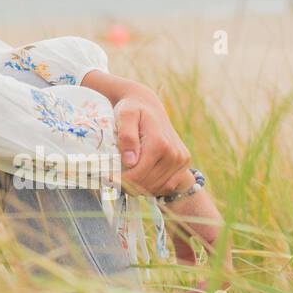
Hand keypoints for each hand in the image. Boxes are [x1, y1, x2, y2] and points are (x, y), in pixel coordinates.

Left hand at [81, 72, 192, 197]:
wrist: (148, 104)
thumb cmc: (132, 109)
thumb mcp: (125, 116)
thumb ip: (127, 136)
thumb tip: (130, 161)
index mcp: (159, 143)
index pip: (138, 175)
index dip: (121, 180)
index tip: (108, 177)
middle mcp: (174, 153)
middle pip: (148, 184)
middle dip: (129, 185)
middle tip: (114, 178)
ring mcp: (181, 159)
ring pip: (158, 187)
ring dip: (141, 187)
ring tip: (127, 177)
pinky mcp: (184, 162)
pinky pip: (169, 186)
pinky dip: (154, 186)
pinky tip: (141, 177)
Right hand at [161, 187, 232, 292]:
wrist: (173, 184)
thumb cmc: (174, 206)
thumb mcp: (178, 233)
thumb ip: (185, 252)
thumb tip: (186, 271)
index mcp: (214, 241)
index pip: (216, 274)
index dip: (203, 289)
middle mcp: (222, 241)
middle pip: (222, 279)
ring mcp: (222, 239)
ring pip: (224, 277)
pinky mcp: (219, 237)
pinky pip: (222, 269)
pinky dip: (211, 283)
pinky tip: (198, 288)